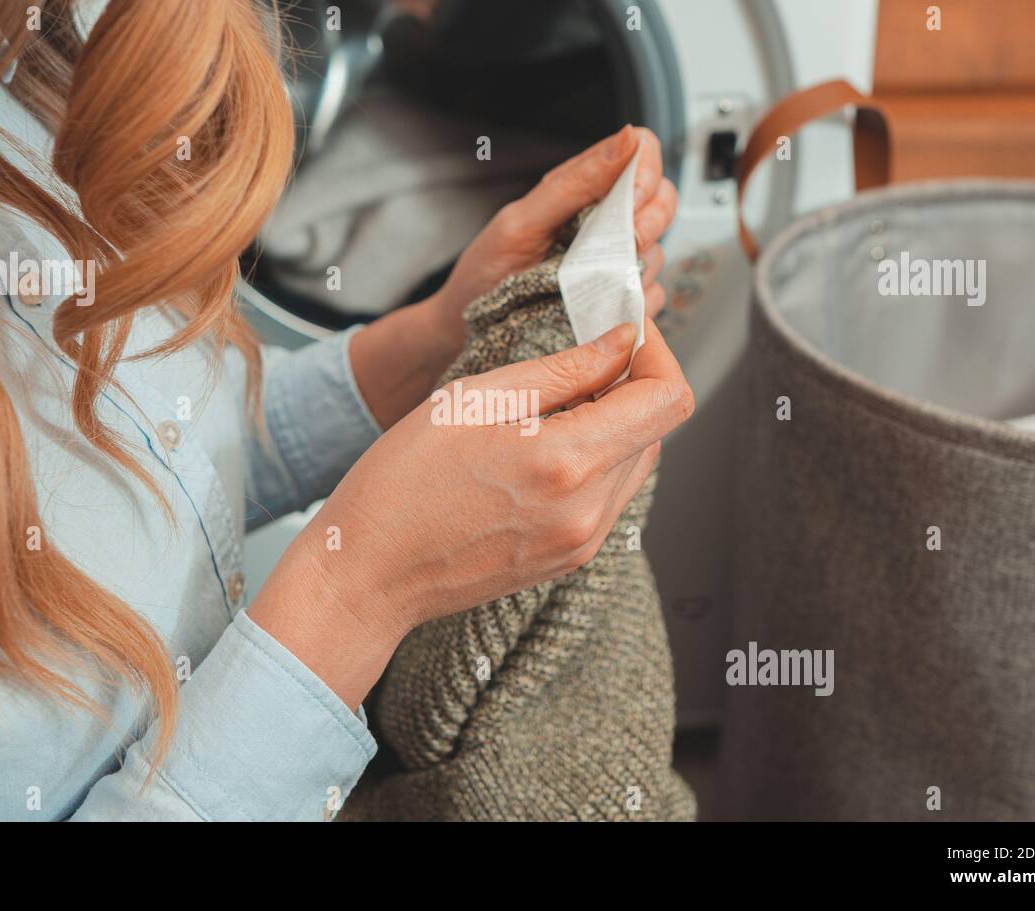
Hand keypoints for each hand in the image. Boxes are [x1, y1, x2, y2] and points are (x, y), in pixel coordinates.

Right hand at [251, 318, 693, 707]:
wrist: (367, 575)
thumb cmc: (402, 482)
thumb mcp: (476, 399)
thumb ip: (564, 368)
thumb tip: (623, 342)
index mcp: (568, 461)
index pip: (667, 398)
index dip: (656, 354)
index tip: (625, 332)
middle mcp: (588, 511)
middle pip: (655, 430)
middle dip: (629, 387)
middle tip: (578, 362)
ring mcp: (583, 543)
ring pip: (633, 464)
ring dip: (611, 426)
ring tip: (547, 411)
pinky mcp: (570, 560)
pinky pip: (607, 498)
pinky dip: (591, 464)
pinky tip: (537, 454)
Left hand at [426, 125, 678, 349]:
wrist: (467, 330)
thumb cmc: (486, 272)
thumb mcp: (521, 222)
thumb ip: (574, 182)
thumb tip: (627, 138)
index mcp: (582, 188)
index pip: (642, 152)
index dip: (645, 171)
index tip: (629, 201)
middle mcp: (604, 221)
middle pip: (663, 199)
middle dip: (649, 223)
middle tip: (618, 247)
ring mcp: (614, 262)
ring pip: (659, 252)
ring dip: (634, 269)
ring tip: (590, 286)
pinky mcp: (618, 301)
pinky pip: (649, 299)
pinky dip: (631, 306)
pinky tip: (599, 310)